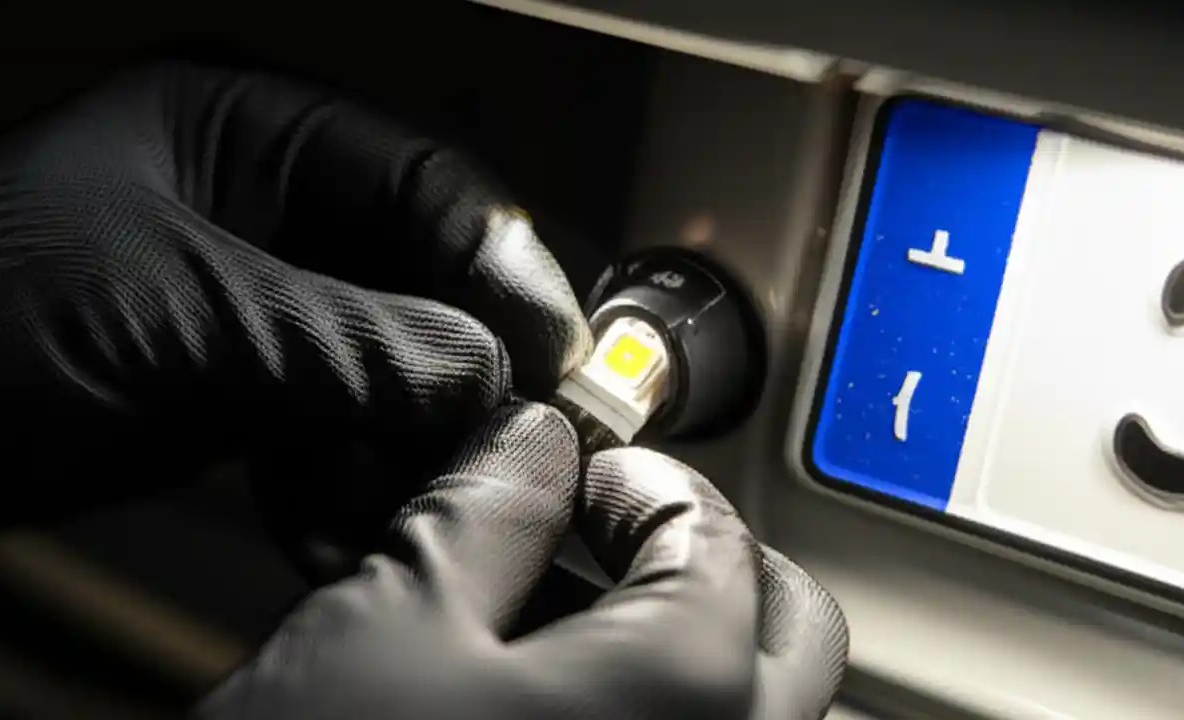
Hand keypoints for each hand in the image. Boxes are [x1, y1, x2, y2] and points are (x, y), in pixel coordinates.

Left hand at [0, 61, 590, 536]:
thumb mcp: (181, 316)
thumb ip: (350, 343)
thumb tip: (487, 375)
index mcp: (244, 127)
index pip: (426, 182)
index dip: (503, 267)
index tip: (555, 353)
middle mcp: (255, 206)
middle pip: (412, 279)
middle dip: (453, 368)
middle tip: (496, 440)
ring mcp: (241, 300)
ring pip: (374, 362)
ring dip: (397, 436)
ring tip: (399, 496)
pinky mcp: (219, 384)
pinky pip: (321, 424)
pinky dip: (336, 474)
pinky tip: (329, 517)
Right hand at [197, 403, 848, 719]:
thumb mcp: (396, 621)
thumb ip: (489, 508)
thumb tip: (534, 446)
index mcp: (691, 685)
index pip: (712, 531)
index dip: (639, 476)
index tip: (580, 468)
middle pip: (787, 628)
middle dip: (708, 557)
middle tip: (614, 532)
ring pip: (757, 712)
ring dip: (693, 642)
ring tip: (577, 618)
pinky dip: (659, 715)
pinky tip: (559, 707)